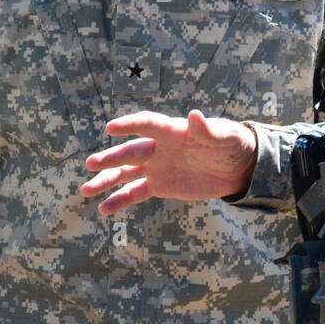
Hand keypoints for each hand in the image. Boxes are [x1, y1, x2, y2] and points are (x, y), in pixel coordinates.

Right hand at [81, 109, 257, 215]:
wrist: (238, 169)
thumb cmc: (233, 146)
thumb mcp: (225, 137)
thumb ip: (208, 130)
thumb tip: (195, 115)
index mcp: (172, 131)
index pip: (146, 124)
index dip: (130, 124)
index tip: (111, 127)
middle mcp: (159, 148)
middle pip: (130, 152)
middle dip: (111, 158)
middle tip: (91, 164)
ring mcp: (157, 167)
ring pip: (126, 174)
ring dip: (106, 180)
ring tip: (86, 190)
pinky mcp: (160, 186)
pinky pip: (135, 193)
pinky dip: (119, 200)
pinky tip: (103, 209)